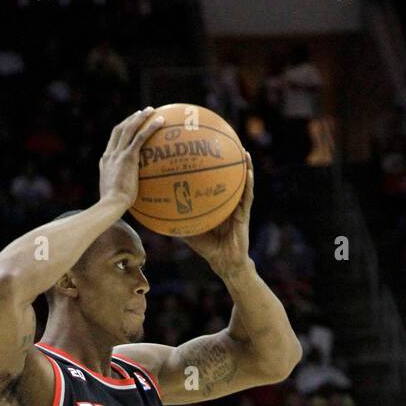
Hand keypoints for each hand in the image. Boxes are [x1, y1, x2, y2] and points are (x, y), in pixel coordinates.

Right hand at [99, 107, 165, 209]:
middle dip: (131, 119)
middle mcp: (110, 154)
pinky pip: (140, 137)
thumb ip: (123, 189)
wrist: (111, 205)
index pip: (113, 140)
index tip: (130, 124)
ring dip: (141, 117)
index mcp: (106, 161)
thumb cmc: (114, 207)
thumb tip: (132, 196)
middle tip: (142, 113)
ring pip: (129, 128)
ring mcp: (118, 154)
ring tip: (152, 111)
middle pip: (120, 129)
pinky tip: (161, 122)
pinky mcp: (127, 157)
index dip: (122, 130)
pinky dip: (150, 127)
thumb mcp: (116, 196)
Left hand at [182, 152, 253, 277]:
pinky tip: (248, 168)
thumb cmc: (208, 248)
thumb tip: (156, 212)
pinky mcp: (245, 213)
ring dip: (243, 165)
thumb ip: (175, 221)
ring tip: (241, 149)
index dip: (206, 166)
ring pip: (241, 182)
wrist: (225, 262)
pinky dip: (248, 181)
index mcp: (215, 202)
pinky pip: (247, 194)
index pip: (210, 181)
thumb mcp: (188, 232)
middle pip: (225, 177)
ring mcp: (237, 206)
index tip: (199, 150)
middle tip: (220, 142)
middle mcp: (227, 200)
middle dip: (225, 160)